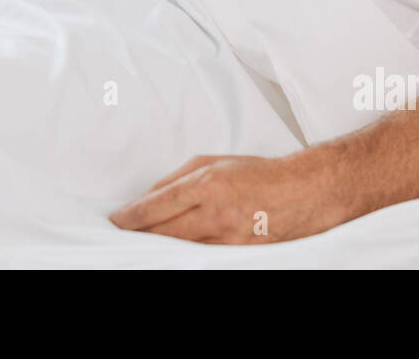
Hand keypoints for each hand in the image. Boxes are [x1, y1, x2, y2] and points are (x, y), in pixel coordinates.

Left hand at [108, 153, 338, 243]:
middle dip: (139, 235)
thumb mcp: (214, 162)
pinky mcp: (239, 256)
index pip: (156, 205)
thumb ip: (178, 178)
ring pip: (180, 249)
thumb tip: (150, 196)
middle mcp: (215, 213)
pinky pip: (202, 257)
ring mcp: (228, 239)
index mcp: (207, 184)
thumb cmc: (257, 173)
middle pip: (163, 232)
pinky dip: (184, 255)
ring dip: (159, 247)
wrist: (302, 193)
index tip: (116, 221)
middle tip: (123, 235)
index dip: (131, 216)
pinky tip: (175, 252)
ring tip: (145, 244)